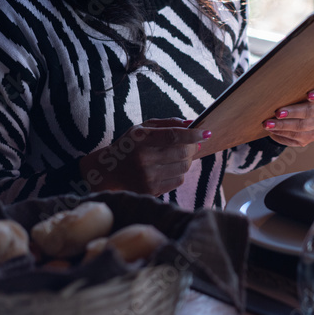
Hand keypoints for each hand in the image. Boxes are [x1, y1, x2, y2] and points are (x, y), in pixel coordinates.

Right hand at [79, 118, 209, 194]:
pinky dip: (180, 173)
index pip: (173, 135)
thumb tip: (192, 123)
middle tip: (194, 144)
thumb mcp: (142, 129)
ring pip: (183, 168)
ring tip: (179, 156)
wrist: (107, 172)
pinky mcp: (150, 191)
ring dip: (187, 160)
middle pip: (182, 153)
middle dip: (193, 147)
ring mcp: (147, 176)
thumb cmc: (129, 146)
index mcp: (141, 139)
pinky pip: (178, 181)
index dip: (193, 134)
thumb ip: (167, 124)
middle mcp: (143, 158)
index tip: (206, 132)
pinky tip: (170, 168)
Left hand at [262, 85, 313, 146]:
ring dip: (283, 125)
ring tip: (268, 124)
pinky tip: (272, 130)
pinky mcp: (312, 136)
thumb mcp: (292, 89)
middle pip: (311, 111)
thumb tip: (271, 85)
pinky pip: (296, 136)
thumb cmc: (289, 95)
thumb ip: (289, 87)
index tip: (308, 95)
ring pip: (302, 126)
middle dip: (292, 112)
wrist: (288, 114)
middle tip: (278, 113)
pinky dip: (282, 133)